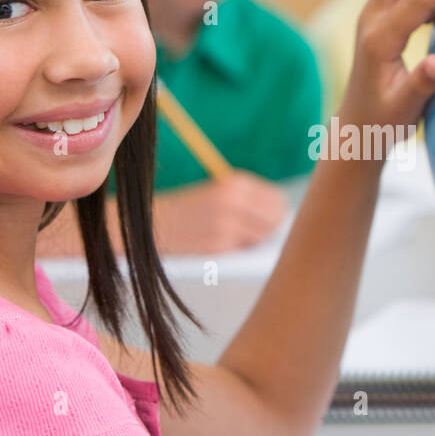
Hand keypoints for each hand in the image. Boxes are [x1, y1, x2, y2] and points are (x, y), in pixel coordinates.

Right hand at [153, 170, 287, 253]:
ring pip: (261, 238)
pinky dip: (236, 251)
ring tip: (237, 239)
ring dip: (254, 242)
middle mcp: (233, 202)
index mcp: (235, 183)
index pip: (276, 200)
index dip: (277, 213)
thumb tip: (282, 219)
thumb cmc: (189, 210)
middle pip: (274, 220)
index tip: (273, 220)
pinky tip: (221, 245)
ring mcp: (226, 225)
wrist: (152, 223)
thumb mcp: (219, 192)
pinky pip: (241, 251)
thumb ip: (248, 201)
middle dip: (270, 229)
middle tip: (260, 234)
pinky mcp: (218, 246)